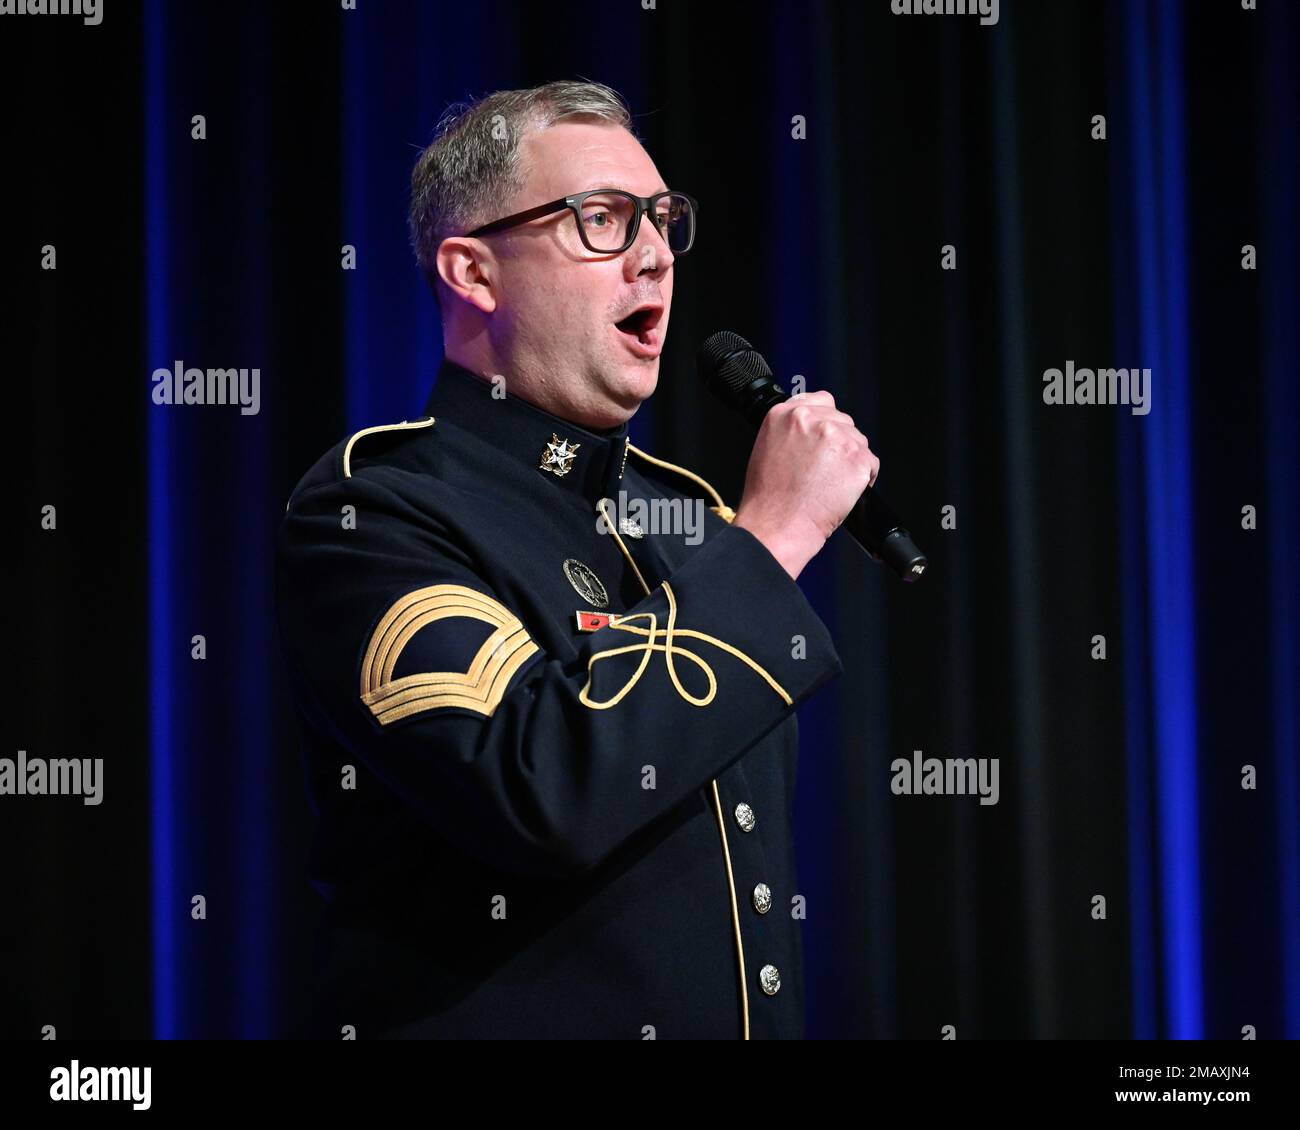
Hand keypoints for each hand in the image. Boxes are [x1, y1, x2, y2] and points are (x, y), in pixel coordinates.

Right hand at [732, 390, 878, 580]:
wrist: (777, 525)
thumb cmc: (768, 499)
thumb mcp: (767, 449)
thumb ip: (791, 431)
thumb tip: (811, 431)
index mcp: (785, 414)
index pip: (822, 401)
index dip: (827, 422)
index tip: (825, 438)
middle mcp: (811, 419)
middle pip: (844, 421)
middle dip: (839, 444)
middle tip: (824, 470)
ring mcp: (837, 436)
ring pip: (859, 441)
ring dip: (851, 460)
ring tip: (830, 483)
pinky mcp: (857, 457)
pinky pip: (871, 463)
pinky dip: (863, 478)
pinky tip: (842, 491)